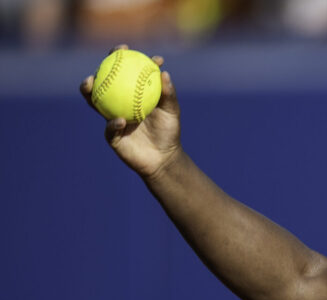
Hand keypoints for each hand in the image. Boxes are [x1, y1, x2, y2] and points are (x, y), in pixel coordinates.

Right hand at [80, 45, 181, 179]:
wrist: (163, 158)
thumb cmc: (169, 131)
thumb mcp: (172, 111)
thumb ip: (168, 94)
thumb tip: (164, 72)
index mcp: (131, 93)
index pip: (123, 71)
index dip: (121, 57)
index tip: (127, 48)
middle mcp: (117, 102)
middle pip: (103, 81)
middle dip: (101, 66)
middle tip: (107, 59)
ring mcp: (111, 117)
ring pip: (94, 101)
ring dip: (89, 90)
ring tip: (91, 81)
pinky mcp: (111, 136)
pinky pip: (108, 127)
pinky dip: (113, 123)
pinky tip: (121, 120)